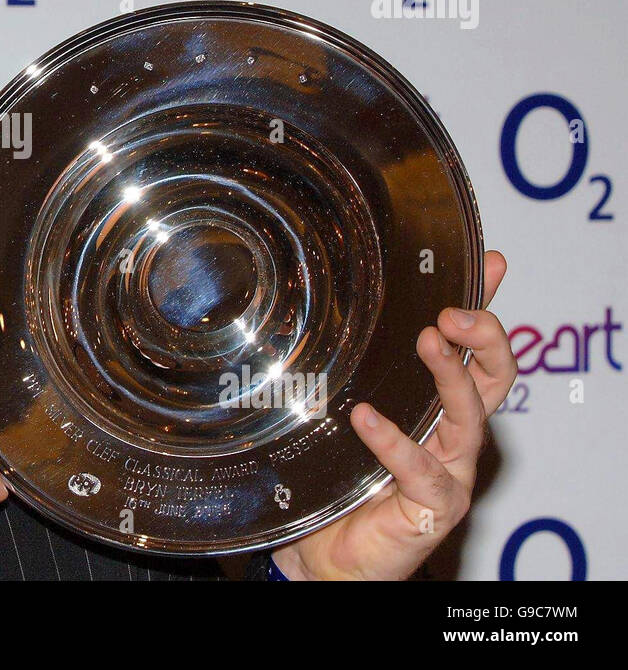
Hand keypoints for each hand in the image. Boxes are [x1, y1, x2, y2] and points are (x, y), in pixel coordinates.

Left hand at [270, 250, 513, 579]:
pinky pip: (423, 471)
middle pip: (495, 378)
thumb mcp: (342, 409)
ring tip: (427, 341)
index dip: (487, 306)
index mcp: (438, 406)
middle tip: (451, 313)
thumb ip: (346, 373)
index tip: (490, 263)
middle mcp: (453, 436)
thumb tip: (327, 309)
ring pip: (470, 418)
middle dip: (485, 338)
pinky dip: (394, 441)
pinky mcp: (432, 507)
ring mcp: (449, 472)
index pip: (476, 349)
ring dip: (451, 377)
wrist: (322, 553)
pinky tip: (366, 417)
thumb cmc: (335, 478)